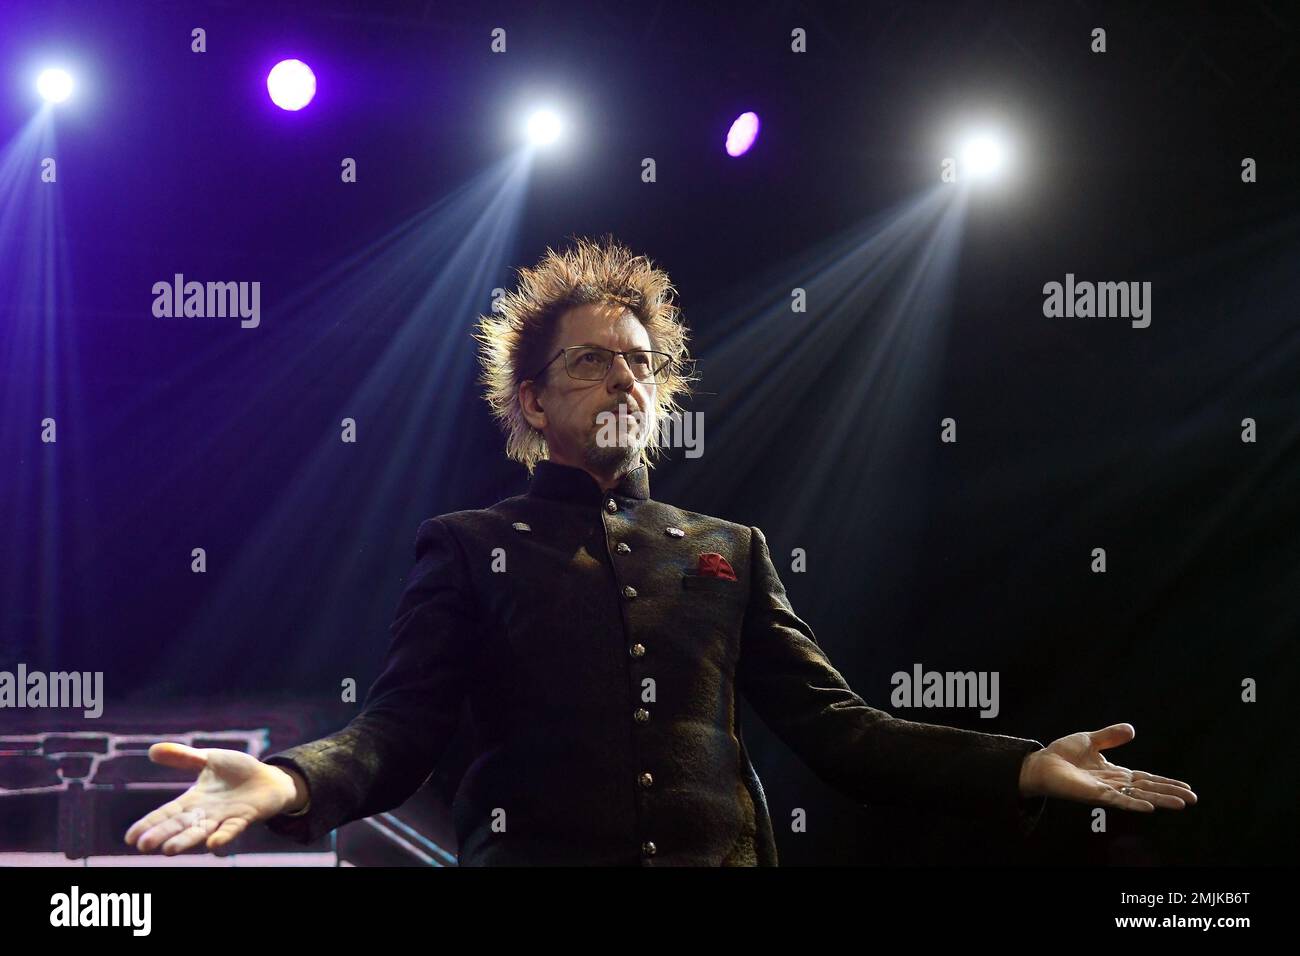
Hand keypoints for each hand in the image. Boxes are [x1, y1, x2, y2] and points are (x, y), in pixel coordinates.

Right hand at [123, 742, 298, 854]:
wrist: (269, 779)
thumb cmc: (236, 771)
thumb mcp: (209, 760)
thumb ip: (184, 758)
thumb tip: (152, 750)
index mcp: (193, 800)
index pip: (166, 814)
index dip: (149, 824)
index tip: (130, 837)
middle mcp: (205, 813)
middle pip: (180, 825)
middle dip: (162, 834)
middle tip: (144, 846)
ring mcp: (224, 817)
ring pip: (201, 831)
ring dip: (186, 840)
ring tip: (169, 850)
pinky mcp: (245, 817)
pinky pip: (233, 829)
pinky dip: (224, 836)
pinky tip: (213, 843)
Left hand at [1018, 723, 1196, 811]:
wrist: (1041, 763)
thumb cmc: (1063, 755)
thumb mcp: (1090, 740)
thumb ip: (1111, 737)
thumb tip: (1132, 729)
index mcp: (1114, 772)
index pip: (1145, 779)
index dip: (1165, 782)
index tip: (1186, 786)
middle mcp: (1113, 784)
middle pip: (1148, 789)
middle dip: (1170, 793)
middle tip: (1193, 799)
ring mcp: (1105, 790)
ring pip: (1138, 796)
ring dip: (1160, 800)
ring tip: (1181, 804)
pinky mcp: (1094, 795)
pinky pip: (1118, 800)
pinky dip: (1134, 803)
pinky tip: (1150, 807)